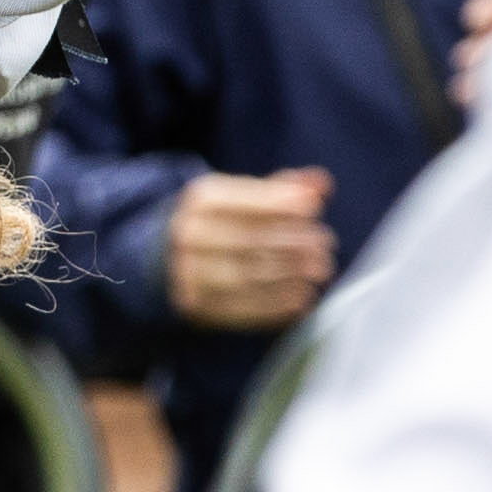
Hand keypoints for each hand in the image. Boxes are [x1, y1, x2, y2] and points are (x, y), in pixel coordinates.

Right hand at [162, 166, 335, 330]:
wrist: (167, 256)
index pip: (246, 200)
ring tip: (320, 271)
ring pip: (247, 275)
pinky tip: (302, 299)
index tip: (313, 208)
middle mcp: (188, 235)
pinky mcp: (196, 307)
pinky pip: (242, 308)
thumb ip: (282, 189)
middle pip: (250, 238)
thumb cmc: (219, 222)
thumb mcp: (242, 197)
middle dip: (294, 242)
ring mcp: (188, 273)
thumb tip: (321, 183)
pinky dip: (277, 305)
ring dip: (291, 274)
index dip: (281, 203)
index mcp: (201, 200)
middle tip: (325, 245)